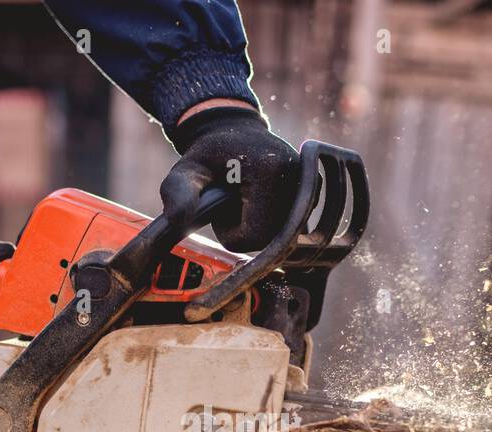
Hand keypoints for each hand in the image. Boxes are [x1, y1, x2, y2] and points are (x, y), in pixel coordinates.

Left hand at [161, 104, 298, 252]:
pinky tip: (261, 199)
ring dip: (258, 226)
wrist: (234, 130)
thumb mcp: (186, 171)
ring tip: (245, 199)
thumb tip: (177, 223)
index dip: (230, 231)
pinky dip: (272, 220)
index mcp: (271, 172)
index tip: (220, 208)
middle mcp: (300, 178)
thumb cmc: (208, 154)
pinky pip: (290, 227)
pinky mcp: (314, 189)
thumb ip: (178, 194)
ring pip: (280, 236)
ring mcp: (311, 184)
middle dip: (245, 230)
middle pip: (269, 240)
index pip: (253, 237)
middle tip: (231, 203)